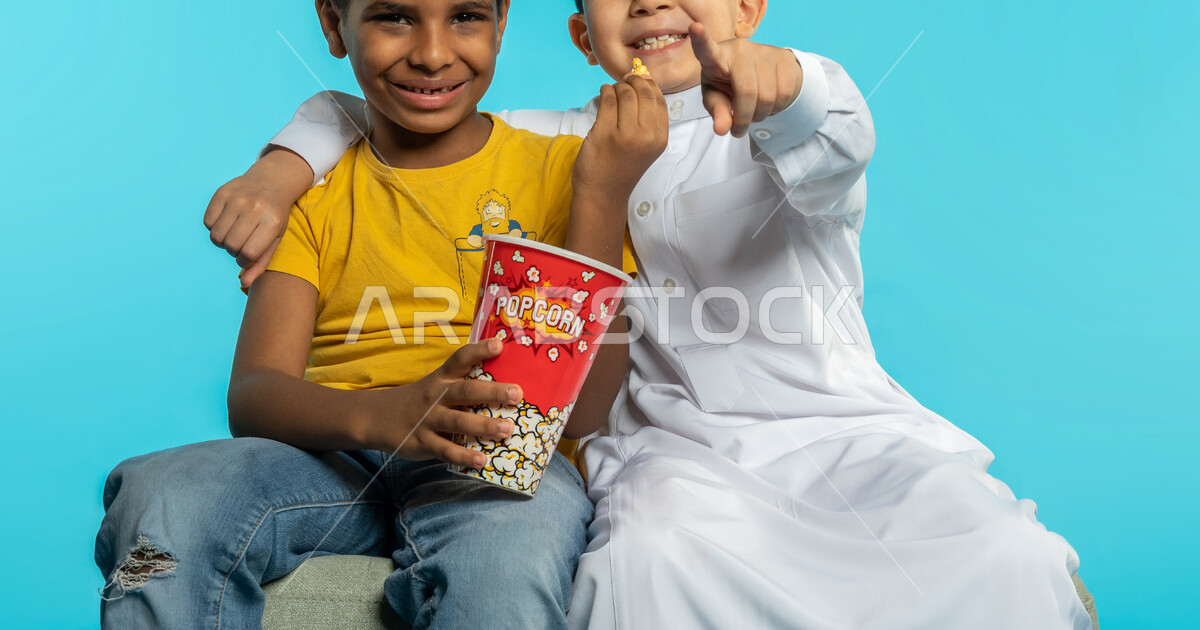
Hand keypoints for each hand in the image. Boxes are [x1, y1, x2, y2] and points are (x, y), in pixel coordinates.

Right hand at [204, 148, 312, 288]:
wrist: (272, 181)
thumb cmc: (274, 216)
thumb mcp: (275, 239)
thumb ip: (261, 263)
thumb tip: (244, 283)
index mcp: (272, 222)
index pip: (248, 253)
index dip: (244, 260)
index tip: (248, 255)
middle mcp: (254, 208)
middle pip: (230, 245)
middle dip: (233, 250)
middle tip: (241, 242)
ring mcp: (237, 199)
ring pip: (216, 236)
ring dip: (222, 240)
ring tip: (234, 232)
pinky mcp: (222, 192)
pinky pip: (207, 222)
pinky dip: (214, 226)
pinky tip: (227, 220)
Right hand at [364, 339, 521, 467]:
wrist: (379, 417)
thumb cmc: (422, 401)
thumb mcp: (438, 385)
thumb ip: (464, 385)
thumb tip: (507, 387)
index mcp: (442, 378)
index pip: (460, 359)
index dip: (479, 350)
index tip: (498, 345)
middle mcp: (436, 395)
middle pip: (466, 391)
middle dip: (492, 391)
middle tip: (517, 394)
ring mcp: (428, 419)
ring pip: (458, 421)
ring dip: (484, 425)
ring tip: (507, 429)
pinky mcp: (423, 442)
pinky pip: (446, 450)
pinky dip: (464, 455)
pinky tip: (482, 460)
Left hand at [574, 74, 668, 198]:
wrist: (603, 193)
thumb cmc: (622, 167)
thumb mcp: (646, 146)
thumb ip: (648, 119)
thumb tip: (643, 79)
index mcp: (659, 138)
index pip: (659, 100)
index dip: (649, 84)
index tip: (639, 79)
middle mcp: (646, 136)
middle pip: (643, 93)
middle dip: (633, 81)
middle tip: (624, 81)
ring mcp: (625, 135)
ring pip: (625, 93)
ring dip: (617, 86)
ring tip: (612, 90)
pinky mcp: (604, 133)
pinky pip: (607, 100)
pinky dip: (605, 91)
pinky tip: (604, 93)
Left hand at [689, 22, 803, 137]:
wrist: (763, 73)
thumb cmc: (730, 85)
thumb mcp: (717, 98)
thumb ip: (717, 112)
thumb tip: (722, 129)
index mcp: (716, 57)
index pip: (706, 49)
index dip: (700, 39)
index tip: (694, 28)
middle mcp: (740, 49)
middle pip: (747, 92)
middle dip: (744, 119)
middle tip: (738, 130)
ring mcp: (764, 51)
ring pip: (768, 97)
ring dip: (760, 116)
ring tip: (753, 114)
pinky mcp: (784, 58)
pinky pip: (784, 95)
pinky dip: (776, 109)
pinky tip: (768, 104)